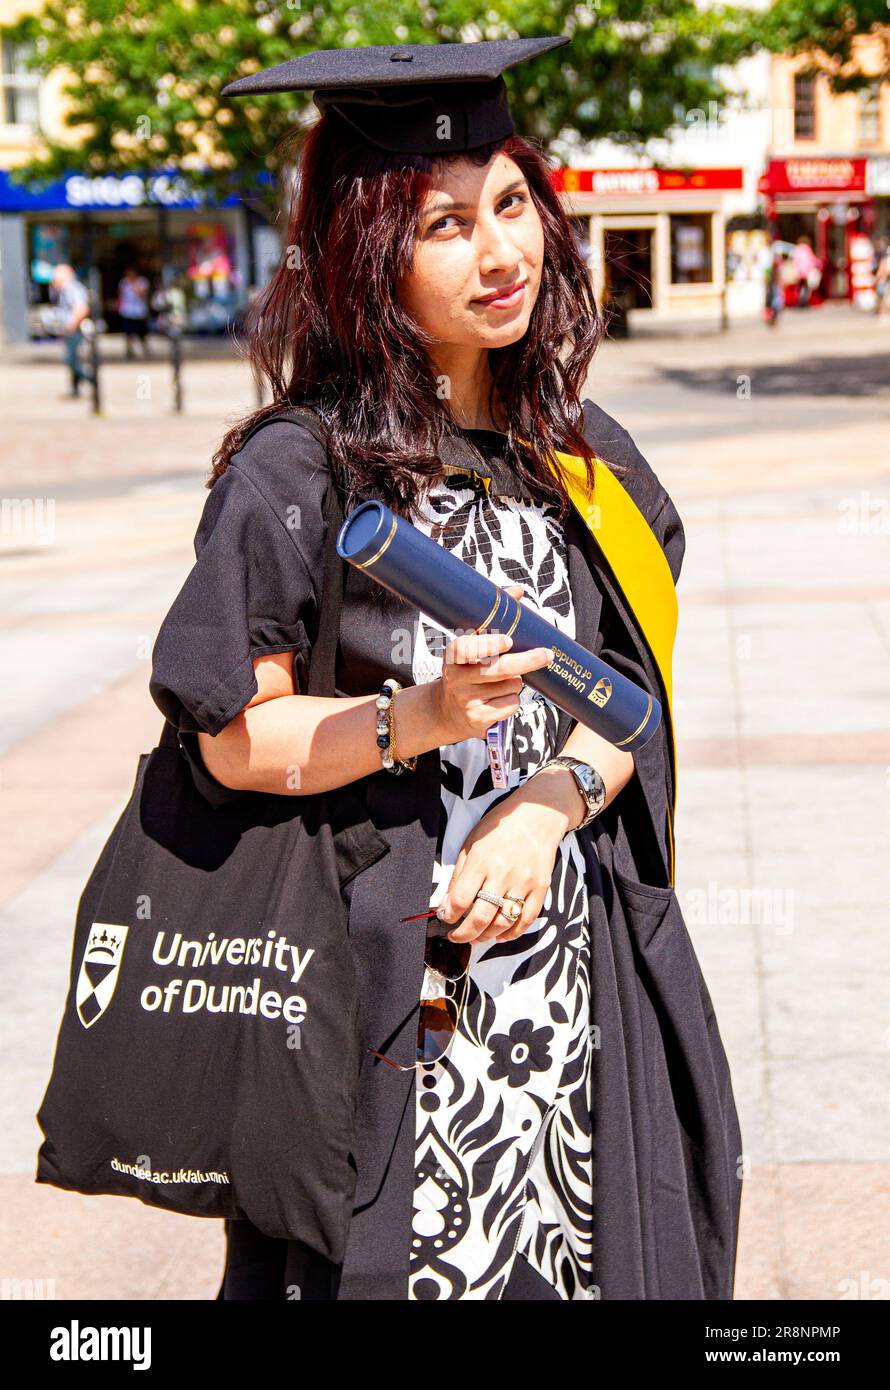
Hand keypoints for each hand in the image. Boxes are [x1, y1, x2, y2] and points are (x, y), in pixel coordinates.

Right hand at [430, 584, 553, 744]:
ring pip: (510, 687)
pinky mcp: (478, 720)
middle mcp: (456, 679)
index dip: (487, 644)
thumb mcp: (471, 645)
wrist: (446, 711)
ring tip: (503, 681)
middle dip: (526, 661)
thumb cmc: (466, 670)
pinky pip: (510, 705)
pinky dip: (513, 700)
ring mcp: (466, 702)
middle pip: (497, 670)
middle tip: (546, 655)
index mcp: (453, 657)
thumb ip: (493, 616)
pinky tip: (500, 697)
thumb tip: (517, 591)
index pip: (466, 649)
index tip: (508, 641)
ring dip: (516, 682)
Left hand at [435, 774, 582, 943]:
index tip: (445, 917)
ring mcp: (524, 882)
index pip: (460, 899)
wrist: (537, 815)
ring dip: (486, 936)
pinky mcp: (541, 888)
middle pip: (480, 917)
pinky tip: (500, 935)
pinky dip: (512, 933)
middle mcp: (502, 873)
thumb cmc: (501, 827)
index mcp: (481, 860)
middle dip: (464, 934)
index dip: (449, 915)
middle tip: (456, 937)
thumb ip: (459, 874)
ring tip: (477, 936)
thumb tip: (448, 904)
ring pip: (503, 922)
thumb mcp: (471, 843)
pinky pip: (526, 919)